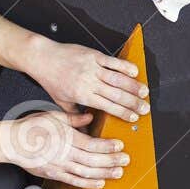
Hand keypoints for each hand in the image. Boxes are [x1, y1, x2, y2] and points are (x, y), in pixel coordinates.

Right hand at [0, 106, 129, 188]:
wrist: (12, 144)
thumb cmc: (31, 128)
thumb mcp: (53, 116)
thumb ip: (73, 118)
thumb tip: (90, 117)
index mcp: (66, 137)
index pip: (92, 143)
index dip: (108, 146)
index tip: (120, 145)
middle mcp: (64, 153)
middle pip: (92, 159)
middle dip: (111, 160)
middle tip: (125, 160)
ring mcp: (59, 166)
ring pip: (86, 172)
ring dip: (104, 173)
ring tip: (118, 173)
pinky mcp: (54, 175)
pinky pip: (74, 181)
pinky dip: (88, 183)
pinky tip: (100, 183)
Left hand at [24, 37, 149, 122]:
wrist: (43, 58)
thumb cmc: (52, 79)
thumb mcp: (61, 102)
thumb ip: (75, 117)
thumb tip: (85, 133)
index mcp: (82, 95)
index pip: (108, 106)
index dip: (123, 113)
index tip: (134, 118)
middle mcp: (89, 81)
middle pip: (117, 94)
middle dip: (134, 103)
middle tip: (145, 108)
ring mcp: (92, 67)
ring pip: (118, 78)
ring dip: (134, 86)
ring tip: (145, 92)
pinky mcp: (94, 55)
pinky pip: (113, 61)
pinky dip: (125, 66)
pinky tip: (135, 71)